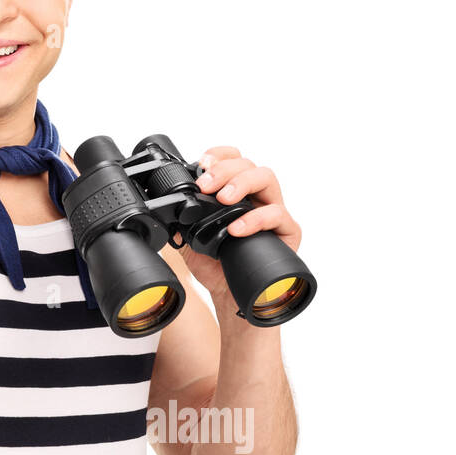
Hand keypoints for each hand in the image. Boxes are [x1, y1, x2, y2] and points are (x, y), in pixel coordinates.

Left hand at [174, 146, 302, 304]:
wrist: (229, 298)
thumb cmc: (215, 267)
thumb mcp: (189, 242)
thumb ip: (180, 223)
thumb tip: (167, 213)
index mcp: (235, 193)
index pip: (232, 160)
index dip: (219, 155)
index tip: (201, 163)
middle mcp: (256, 197)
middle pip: (248, 164)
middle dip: (224, 169)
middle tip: (205, 185)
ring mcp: (273, 212)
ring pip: (267, 178)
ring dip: (242, 183)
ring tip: (223, 199)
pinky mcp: (288, 232)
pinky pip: (278, 215)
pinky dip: (256, 218)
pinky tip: (237, 228)